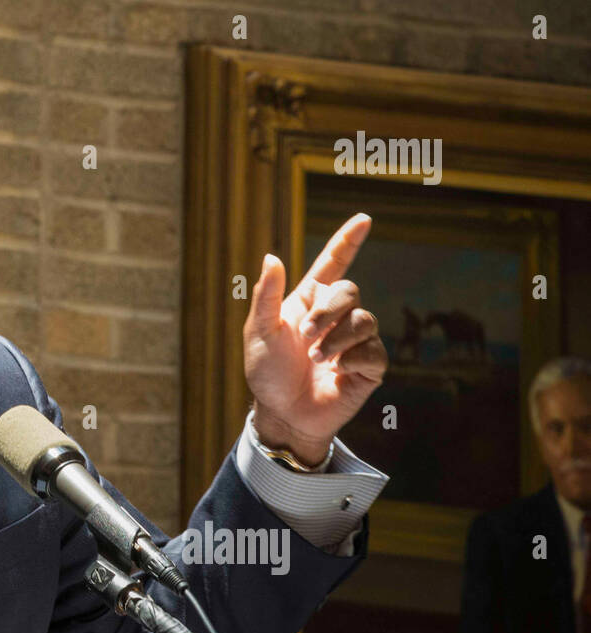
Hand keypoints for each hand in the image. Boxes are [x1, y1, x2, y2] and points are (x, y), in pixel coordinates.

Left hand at [242, 213, 387, 465]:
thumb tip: (272, 257)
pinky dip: (352, 359)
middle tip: (306, 336)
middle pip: (349, 290)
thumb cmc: (267, 373)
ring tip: (316, 359)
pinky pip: (373, 351)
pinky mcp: (368, 366)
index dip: (347, 241)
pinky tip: (336, 371)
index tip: (364, 219)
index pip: (333, 265)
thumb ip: (266, 296)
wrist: (282, 413)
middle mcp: (334, 317)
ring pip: (364, 319)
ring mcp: (353, 341)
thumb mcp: (259, 333)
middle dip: (328, 311)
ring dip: (336, 339)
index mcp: (308, 302)